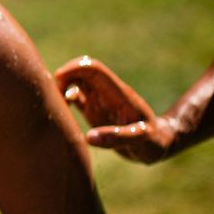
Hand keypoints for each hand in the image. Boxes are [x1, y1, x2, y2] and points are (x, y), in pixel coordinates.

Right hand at [54, 56, 177, 163]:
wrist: (159, 145)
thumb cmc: (153, 142)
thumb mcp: (141, 141)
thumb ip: (117, 138)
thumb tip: (88, 138)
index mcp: (117, 93)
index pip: (93, 69)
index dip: (73, 69)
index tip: (59, 84)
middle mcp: (106, 93)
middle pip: (80, 71)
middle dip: (63, 78)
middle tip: (54, 99)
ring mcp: (99, 101)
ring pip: (75, 83)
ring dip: (61, 90)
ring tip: (56, 110)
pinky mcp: (94, 112)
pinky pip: (76, 99)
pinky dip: (64, 102)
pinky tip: (61, 116)